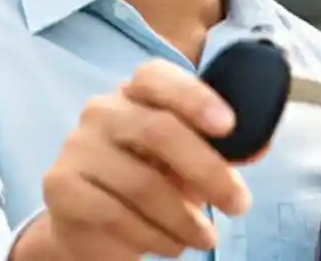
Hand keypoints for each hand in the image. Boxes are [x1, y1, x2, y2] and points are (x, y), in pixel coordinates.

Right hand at [19, 59, 252, 260]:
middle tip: (239, 204)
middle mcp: (102, 111)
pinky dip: (153, 238)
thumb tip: (258, 143)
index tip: (229, 126)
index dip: (194, 97)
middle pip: (158, 131)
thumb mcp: (188, 159)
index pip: (157, 76)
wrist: (87, 218)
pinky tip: (169, 244)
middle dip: (208, 171)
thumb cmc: (149, 177)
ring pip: (143, 185)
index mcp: (136, 92)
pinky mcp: (61, 188)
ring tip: (204, 237)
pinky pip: (116, 217)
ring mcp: (77, 147)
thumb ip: (221, 149)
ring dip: (184, 220)